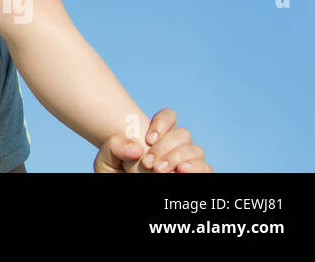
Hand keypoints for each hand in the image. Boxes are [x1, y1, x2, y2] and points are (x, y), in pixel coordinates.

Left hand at [94, 107, 212, 172]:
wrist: (128, 197)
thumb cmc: (118, 175)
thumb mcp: (107, 163)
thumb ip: (113, 149)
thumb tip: (135, 147)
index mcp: (157, 138)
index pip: (169, 117)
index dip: (162, 123)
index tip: (148, 139)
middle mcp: (175, 147)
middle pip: (182, 134)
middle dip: (165, 147)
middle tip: (147, 162)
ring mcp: (187, 162)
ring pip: (196, 149)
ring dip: (177, 157)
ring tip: (158, 171)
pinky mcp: (196, 175)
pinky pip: (207, 168)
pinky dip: (198, 167)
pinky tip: (182, 171)